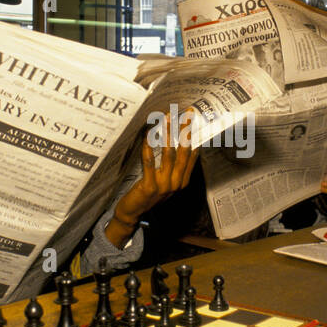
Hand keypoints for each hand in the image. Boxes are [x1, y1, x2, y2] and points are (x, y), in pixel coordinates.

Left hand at [106, 109, 201, 246]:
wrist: (133, 213)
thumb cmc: (149, 194)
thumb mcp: (165, 181)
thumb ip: (173, 166)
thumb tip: (177, 143)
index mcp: (182, 180)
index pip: (191, 154)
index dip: (192, 135)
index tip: (192, 119)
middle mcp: (176, 183)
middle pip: (183, 151)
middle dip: (184, 130)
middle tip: (185, 112)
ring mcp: (164, 186)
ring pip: (169, 155)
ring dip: (168, 134)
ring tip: (166, 118)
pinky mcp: (149, 187)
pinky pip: (149, 165)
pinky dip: (149, 149)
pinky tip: (148, 137)